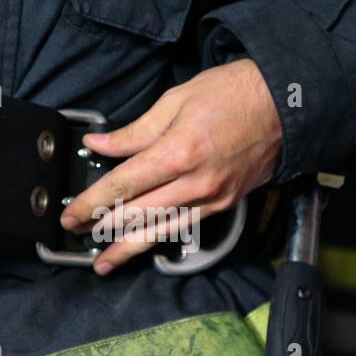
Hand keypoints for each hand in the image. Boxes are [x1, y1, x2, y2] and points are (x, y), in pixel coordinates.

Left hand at [59, 59, 281, 273]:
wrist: (285, 103)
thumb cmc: (234, 93)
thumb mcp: (176, 100)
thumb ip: (135, 131)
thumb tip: (100, 145)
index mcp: (177, 152)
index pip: (121, 185)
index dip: (90, 203)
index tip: (70, 214)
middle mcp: (194, 182)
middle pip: (136, 214)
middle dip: (100, 228)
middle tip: (75, 235)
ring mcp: (212, 197)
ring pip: (160, 231)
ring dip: (128, 248)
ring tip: (104, 262)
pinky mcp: (224, 204)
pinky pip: (184, 226)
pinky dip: (160, 238)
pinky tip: (143, 245)